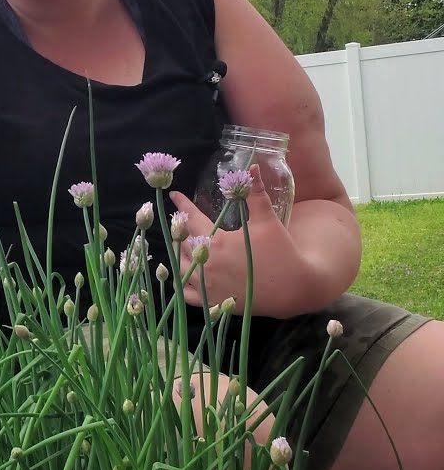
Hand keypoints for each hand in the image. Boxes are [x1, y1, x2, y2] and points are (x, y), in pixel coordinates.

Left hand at [168, 165, 304, 317]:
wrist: (295, 288)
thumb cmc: (282, 252)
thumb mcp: (267, 221)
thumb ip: (255, 194)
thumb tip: (251, 168)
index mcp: (217, 243)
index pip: (191, 219)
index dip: (183, 204)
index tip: (174, 195)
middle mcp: (207, 264)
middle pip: (182, 242)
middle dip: (179, 229)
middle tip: (178, 219)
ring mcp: (207, 285)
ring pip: (180, 266)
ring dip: (177, 253)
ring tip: (179, 242)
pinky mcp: (212, 301)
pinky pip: (186, 294)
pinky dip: (180, 283)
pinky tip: (180, 274)